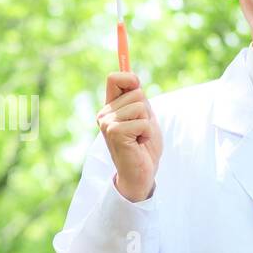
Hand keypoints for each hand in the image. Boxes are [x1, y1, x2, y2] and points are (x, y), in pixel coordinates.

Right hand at [97, 71, 161, 201]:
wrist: (141, 174)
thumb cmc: (144, 146)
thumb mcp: (144, 116)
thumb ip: (138, 99)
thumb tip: (134, 78)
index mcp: (110, 107)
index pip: (114, 78)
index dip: (130, 79)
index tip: (138, 88)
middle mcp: (104, 113)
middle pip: (136, 92)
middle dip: (146, 111)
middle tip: (140, 130)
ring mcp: (107, 123)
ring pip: (140, 106)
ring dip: (147, 124)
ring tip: (139, 138)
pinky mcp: (114, 132)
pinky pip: (142, 122)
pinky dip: (147, 133)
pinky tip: (139, 144)